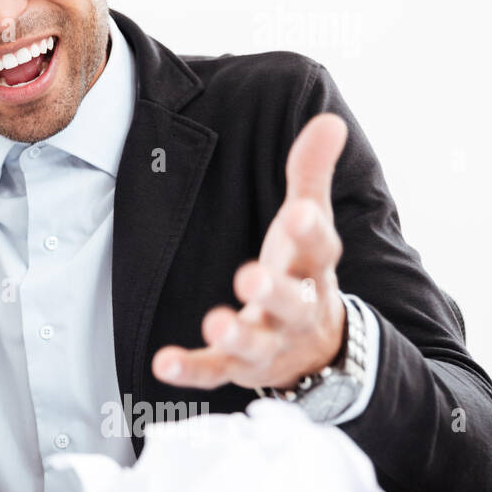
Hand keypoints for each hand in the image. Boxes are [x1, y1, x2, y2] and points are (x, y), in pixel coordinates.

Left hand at [152, 113, 349, 390]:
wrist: (319, 352)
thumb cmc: (303, 272)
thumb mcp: (310, 225)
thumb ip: (311, 175)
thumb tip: (328, 120)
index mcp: (314, 268)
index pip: (319, 247)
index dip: (312, 231)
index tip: (301, 212)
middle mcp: (297, 309)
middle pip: (292, 300)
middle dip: (274, 289)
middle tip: (250, 274)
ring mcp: (268, 342)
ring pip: (255, 343)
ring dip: (236, 332)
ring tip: (215, 320)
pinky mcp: (237, 367)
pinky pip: (214, 371)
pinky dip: (190, 369)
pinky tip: (163, 364)